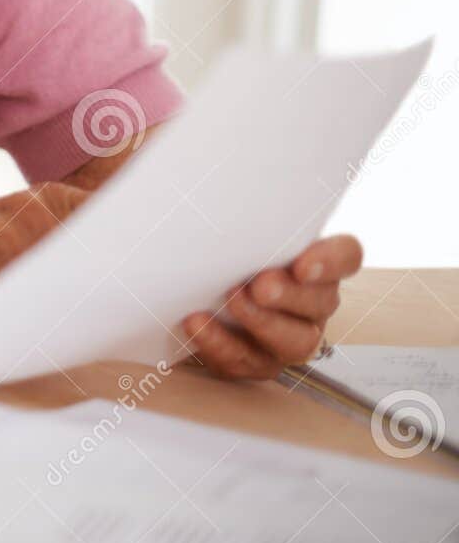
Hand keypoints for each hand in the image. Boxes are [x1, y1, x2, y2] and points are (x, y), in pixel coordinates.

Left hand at [179, 234, 362, 379]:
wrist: (197, 288)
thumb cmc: (231, 252)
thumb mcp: (243, 229)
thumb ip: (250, 217)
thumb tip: (228, 181)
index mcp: (317, 264)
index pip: (346, 256)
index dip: (331, 261)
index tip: (303, 264)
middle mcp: (312, 304)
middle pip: (321, 302)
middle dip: (290, 295)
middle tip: (261, 285)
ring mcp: (289, 336)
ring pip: (294, 341)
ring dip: (261, 322)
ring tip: (230, 300)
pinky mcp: (257, 360)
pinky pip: (246, 361)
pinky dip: (220, 344)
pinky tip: (197, 324)